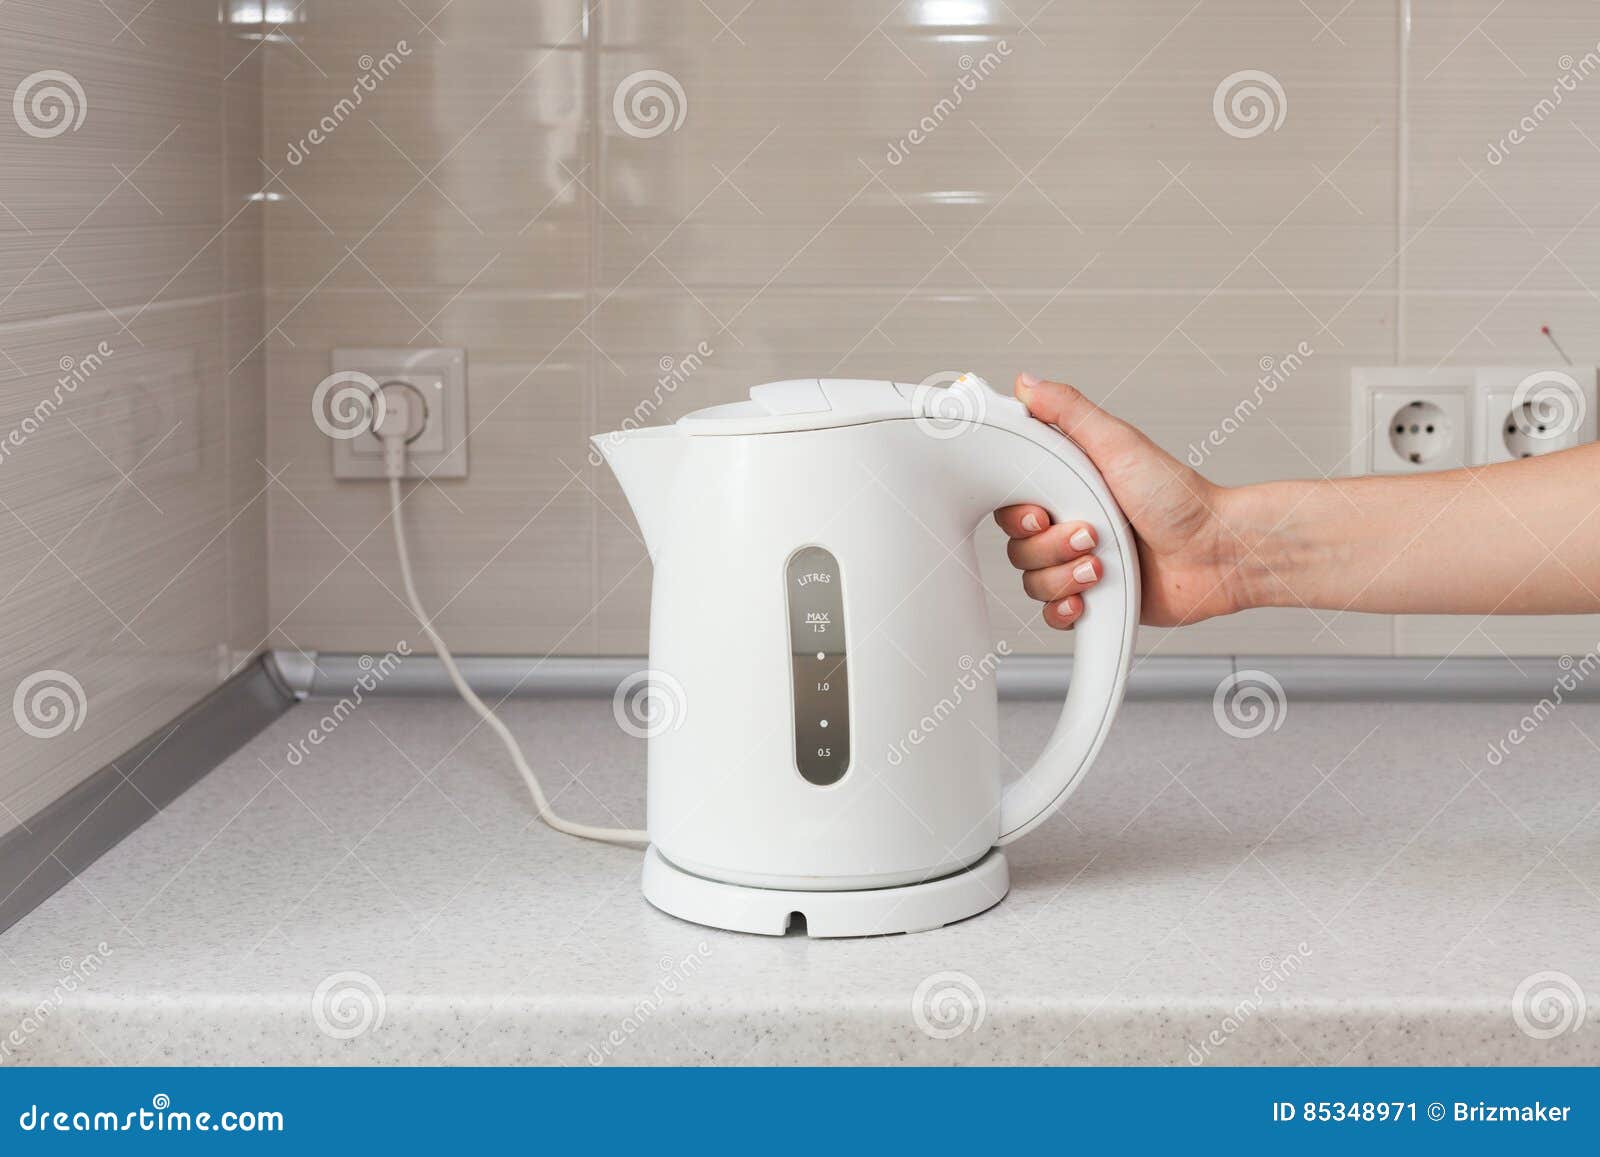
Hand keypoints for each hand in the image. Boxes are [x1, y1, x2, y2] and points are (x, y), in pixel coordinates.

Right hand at [995, 372, 1247, 628]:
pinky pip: (1052, 614)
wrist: (1217, 552)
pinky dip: (1064, 609)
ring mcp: (1078, 564)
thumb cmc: (1178, 498)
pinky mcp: (1092, 600)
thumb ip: (1069, 412)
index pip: (1011, 506)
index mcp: (1068, 488)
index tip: (1041, 515)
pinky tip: (1087, 597)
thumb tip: (1027, 383)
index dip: (1018, 516)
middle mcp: (1069, 526)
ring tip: (1103, 565)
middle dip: (1052, 547)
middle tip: (1092, 534)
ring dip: (1064, 576)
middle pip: (1019, 548)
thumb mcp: (1119, 444)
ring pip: (1034, 582)